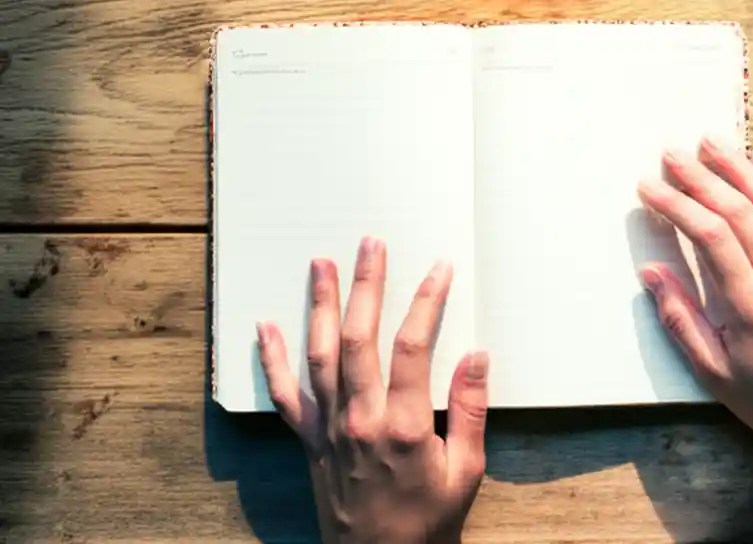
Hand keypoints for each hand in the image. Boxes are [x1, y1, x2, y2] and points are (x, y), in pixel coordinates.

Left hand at [256, 237, 488, 543]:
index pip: (414, 347)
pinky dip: (273, 360)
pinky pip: (286, 396)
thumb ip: (471, 411)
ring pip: (320, 355)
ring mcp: (330, 430)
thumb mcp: (466, 472)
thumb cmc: (427, 523)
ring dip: (321, 306)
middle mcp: (361, 421)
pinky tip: (265, 326)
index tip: (439, 268)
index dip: (427, 301)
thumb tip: (478, 356)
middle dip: (366, 285)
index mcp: (405, 427)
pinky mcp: (310, 443)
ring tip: (321, 264)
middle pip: (359, 338)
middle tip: (371, 243)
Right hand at [636, 138, 752, 461]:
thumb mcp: (711, 369)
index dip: (678, 204)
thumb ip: (680, 317)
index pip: (712, 235)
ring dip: (740, 167)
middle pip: (741, 209)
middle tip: (671, 152)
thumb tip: (651, 272)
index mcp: (752, 304)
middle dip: (703, 175)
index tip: (649, 187)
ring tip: (711, 140)